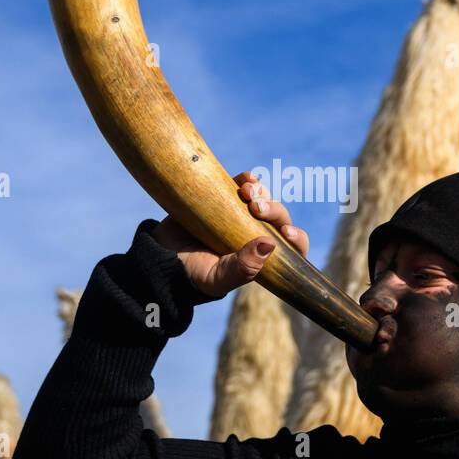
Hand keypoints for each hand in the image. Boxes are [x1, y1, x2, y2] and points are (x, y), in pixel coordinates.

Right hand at [151, 171, 309, 298]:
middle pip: (279, 218)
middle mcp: (255, 234)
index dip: (297, 238)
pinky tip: (245, 180)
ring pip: (264, 199)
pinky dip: (248, 180)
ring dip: (262, 193)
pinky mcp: (224, 197)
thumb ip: (243, 269)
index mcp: (262, 257)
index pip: (292, 248)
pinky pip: (244, 184)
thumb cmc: (192, 274)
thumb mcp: (216, 279)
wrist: (161, 255)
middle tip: (257, 208)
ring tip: (247, 192)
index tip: (286, 233)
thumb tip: (269, 244)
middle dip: (274, 210)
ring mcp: (241, 215)